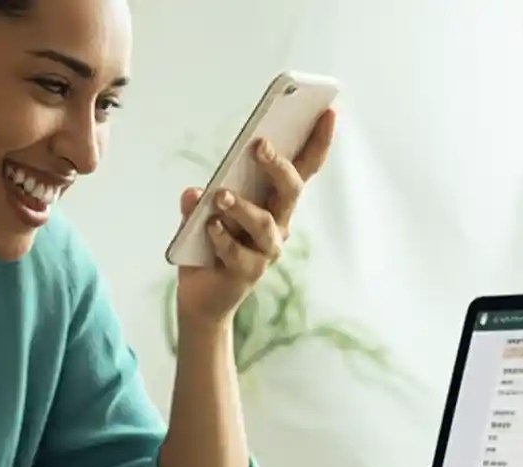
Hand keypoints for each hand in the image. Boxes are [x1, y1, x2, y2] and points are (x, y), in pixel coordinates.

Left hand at [174, 108, 335, 327]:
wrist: (201, 298)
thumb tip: (194, 192)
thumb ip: (197, 203)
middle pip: (291, 191)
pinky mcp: (248, 273)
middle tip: (261, 146)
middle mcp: (277, 225)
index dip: (318, 142)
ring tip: (220, 195)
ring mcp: (265, 251)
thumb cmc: (207, 247)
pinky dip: (221, 237)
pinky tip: (208, 227)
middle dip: (279, 166)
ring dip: (242, 206)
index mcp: (274, 203)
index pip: (303, 169)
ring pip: (265, 223)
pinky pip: (237, 252)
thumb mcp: (200, 216)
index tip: (328, 112)